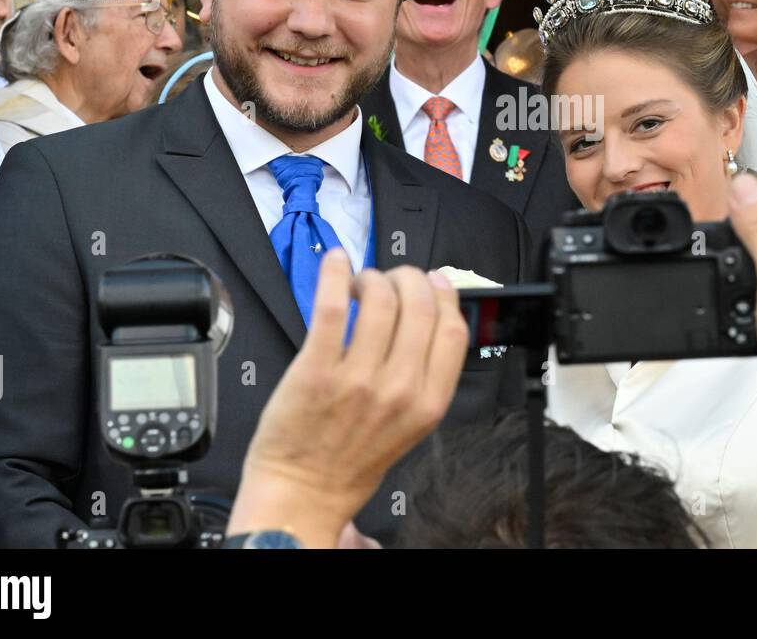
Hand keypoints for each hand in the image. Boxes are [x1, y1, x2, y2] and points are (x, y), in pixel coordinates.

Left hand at [227, 250, 469, 546]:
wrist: (303, 492)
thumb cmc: (351, 461)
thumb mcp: (411, 426)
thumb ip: (425, 377)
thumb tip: (429, 319)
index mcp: (428, 402)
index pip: (453, 329)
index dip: (445, 295)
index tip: (434, 283)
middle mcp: (398, 388)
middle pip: (420, 305)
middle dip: (408, 278)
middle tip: (392, 279)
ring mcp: (357, 378)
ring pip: (380, 299)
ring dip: (371, 277)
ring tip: (359, 284)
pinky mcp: (316, 368)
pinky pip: (331, 305)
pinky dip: (334, 274)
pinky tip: (334, 264)